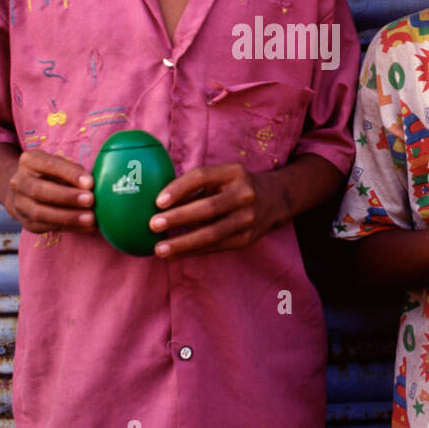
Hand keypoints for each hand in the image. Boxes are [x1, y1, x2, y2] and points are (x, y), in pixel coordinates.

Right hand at [3, 150, 95, 233]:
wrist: (26, 192)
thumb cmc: (52, 175)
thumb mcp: (60, 165)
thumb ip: (74, 172)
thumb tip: (95, 184)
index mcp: (29, 161)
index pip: (48, 164)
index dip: (69, 173)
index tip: (89, 182)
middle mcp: (19, 181)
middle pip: (38, 190)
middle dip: (67, 196)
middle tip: (90, 200)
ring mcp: (19, 204)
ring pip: (40, 213)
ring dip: (68, 216)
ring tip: (91, 218)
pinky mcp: (26, 222)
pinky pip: (47, 227)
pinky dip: (70, 227)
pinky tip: (87, 226)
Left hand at [149, 162, 283, 257]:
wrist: (275, 200)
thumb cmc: (235, 187)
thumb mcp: (221, 177)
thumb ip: (196, 186)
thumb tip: (157, 201)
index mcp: (234, 173)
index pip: (203, 177)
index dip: (179, 188)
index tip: (158, 201)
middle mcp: (244, 194)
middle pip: (208, 207)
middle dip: (178, 218)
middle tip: (153, 225)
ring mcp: (248, 218)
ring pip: (212, 233)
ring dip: (183, 243)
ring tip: (159, 249)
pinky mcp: (247, 239)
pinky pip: (216, 247)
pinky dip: (193, 251)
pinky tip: (175, 254)